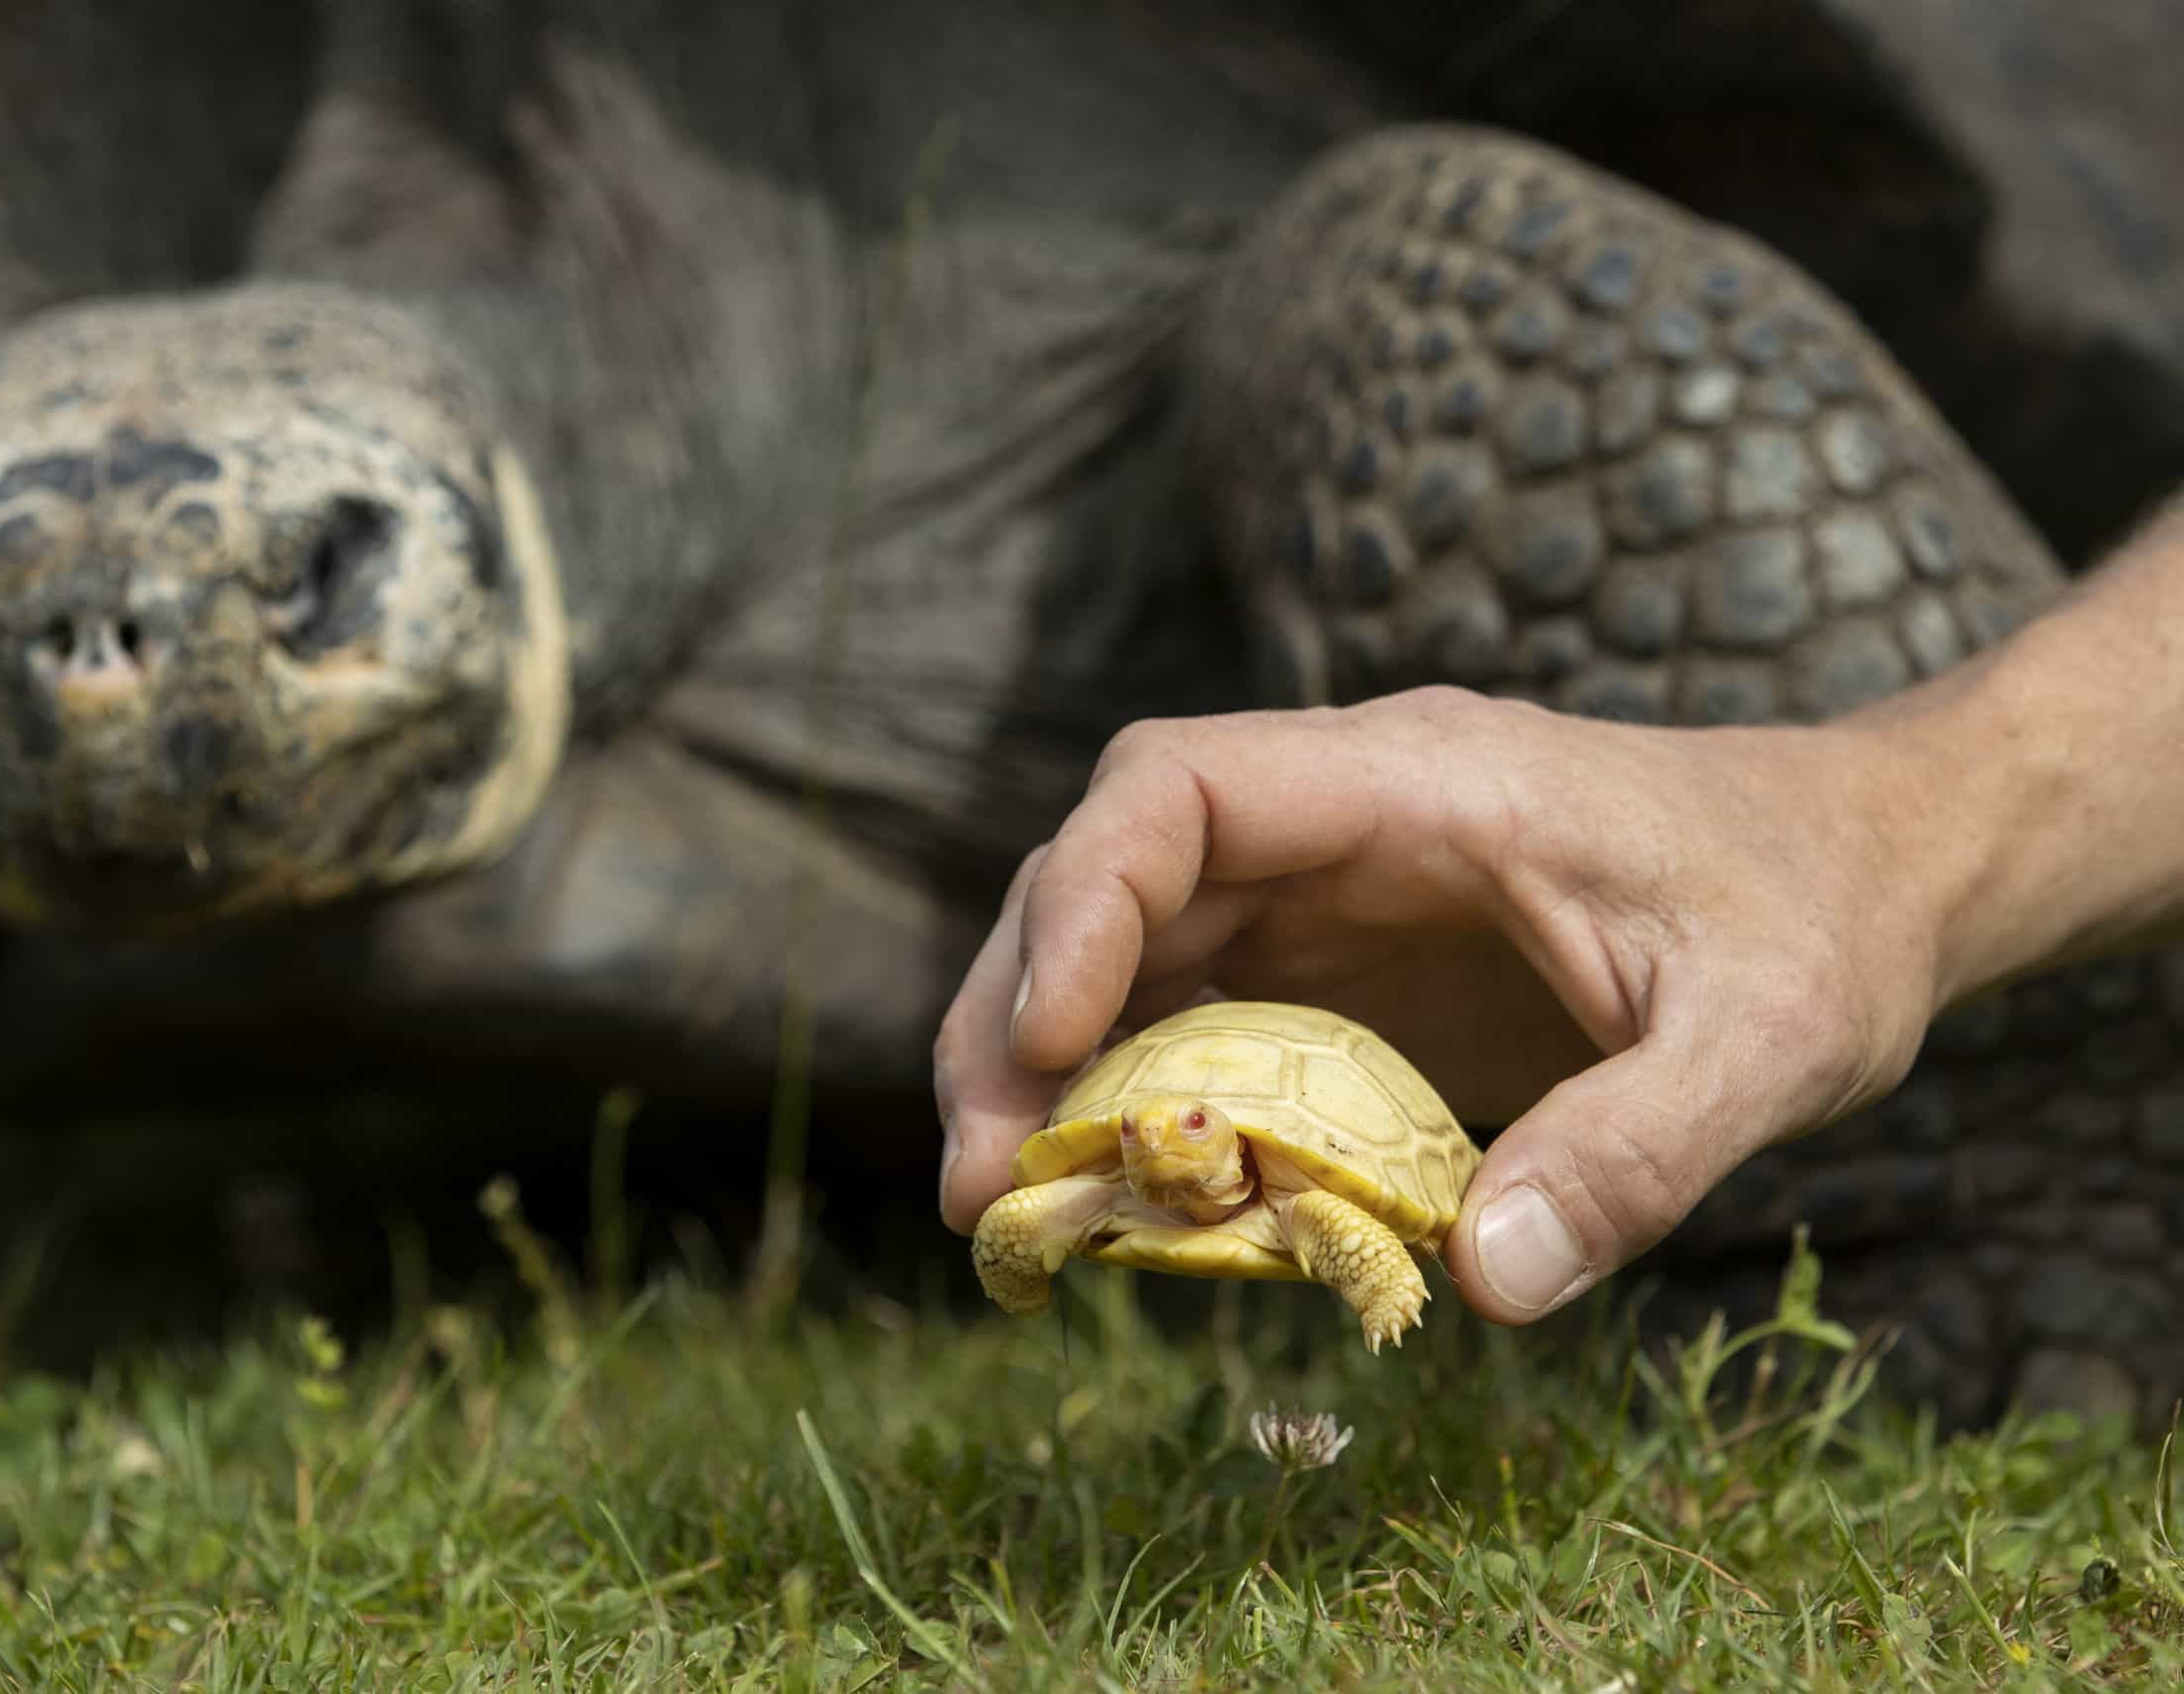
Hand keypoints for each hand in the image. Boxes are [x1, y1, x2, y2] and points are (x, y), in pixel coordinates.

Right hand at [932, 686, 1952, 1322]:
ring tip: (1009, 1213)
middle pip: (1107, 874)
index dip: (1082, 901)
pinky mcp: (1338, 965)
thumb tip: (1489, 1284)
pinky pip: (1194, 1019)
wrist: (1863, 871)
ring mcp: (1329, 891)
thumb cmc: (1815, 922)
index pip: (1178, 786)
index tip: (1042, 1043)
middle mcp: (1342, 819)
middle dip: (1014, 1014)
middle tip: (980, 1181)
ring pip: (1125, 950)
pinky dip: (1138, 1108)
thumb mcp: (1767, 1042)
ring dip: (1046, 1071)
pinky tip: (1121, 1212)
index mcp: (1420, 781)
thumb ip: (1638, 1150)